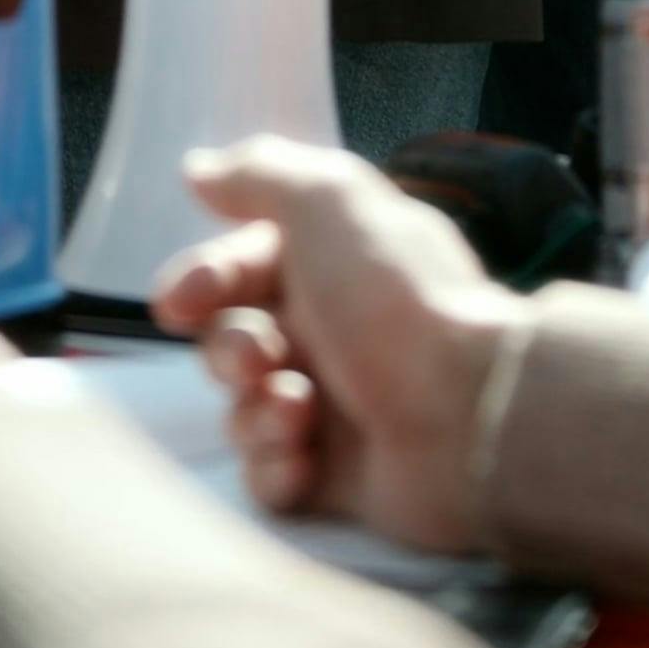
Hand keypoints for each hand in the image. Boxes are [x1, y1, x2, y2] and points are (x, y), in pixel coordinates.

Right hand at [151, 138, 520, 552]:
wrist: (468, 412)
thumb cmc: (394, 299)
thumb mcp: (330, 202)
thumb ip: (261, 174)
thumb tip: (199, 168)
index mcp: (330, 267)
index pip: (238, 268)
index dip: (201, 281)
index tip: (180, 302)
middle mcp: (327, 333)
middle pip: (231, 341)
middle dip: (228, 350)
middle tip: (257, 357)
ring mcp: (330, 409)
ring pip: (243, 410)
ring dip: (255, 411)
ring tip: (299, 411)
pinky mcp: (333, 479)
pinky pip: (269, 476)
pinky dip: (274, 468)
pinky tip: (302, 458)